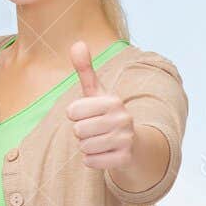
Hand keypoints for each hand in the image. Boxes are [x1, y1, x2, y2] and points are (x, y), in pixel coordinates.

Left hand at [65, 40, 134, 171]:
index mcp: (113, 101)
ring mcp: (126, 139)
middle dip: (81, 132)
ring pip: (83, 146)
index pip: (72, 111)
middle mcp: (123, 119)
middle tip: (95, 130)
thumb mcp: (96, 93)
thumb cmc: (106, 115)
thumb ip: (85, 70)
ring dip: (87, 146)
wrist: (133, 145)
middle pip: (77, 131)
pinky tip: (104, 153)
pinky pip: (90, 162)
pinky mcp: (125, 159)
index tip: (88, 114)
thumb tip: (77, 43)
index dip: (74, 115)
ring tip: (100, 140)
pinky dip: (92, 160)